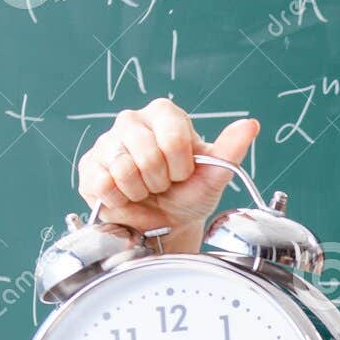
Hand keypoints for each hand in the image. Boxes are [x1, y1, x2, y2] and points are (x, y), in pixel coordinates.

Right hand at [76, 99, 260, 253]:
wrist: (163, 224)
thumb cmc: (188, 195)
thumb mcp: (214, 175)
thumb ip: (231, 149)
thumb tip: (250, 124)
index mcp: (165, 115)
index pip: (173, 135)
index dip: (181, 164)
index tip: (183, 173)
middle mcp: (132, 121)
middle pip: (147, 153)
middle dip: (161, 180)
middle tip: (163, 185)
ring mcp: (107, 141)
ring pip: (123, 169)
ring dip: (141, 191)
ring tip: (146, 190)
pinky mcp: (89, 165)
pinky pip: (103, 183)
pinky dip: (120, 198)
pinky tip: (127, 195)